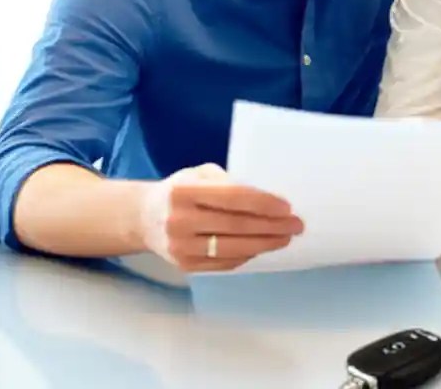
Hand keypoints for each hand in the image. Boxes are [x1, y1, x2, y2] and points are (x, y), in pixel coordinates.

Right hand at [138, 163, 303, 271]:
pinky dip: (247, 255)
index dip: (262, 203)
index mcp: (183, 192)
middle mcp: (179, 221)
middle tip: (296, 225)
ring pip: (233, 248)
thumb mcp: (198, 174)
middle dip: (272, 226)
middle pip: (236, 226)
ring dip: (265, 244)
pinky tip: (261, 246)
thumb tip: (266, 198)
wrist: (144, 218)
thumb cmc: (180, 191)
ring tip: (285, 238)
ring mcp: (180, 247)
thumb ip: (227, 182)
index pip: (232, 197)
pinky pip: (225, 263)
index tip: (286, 207)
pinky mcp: (185, 266)